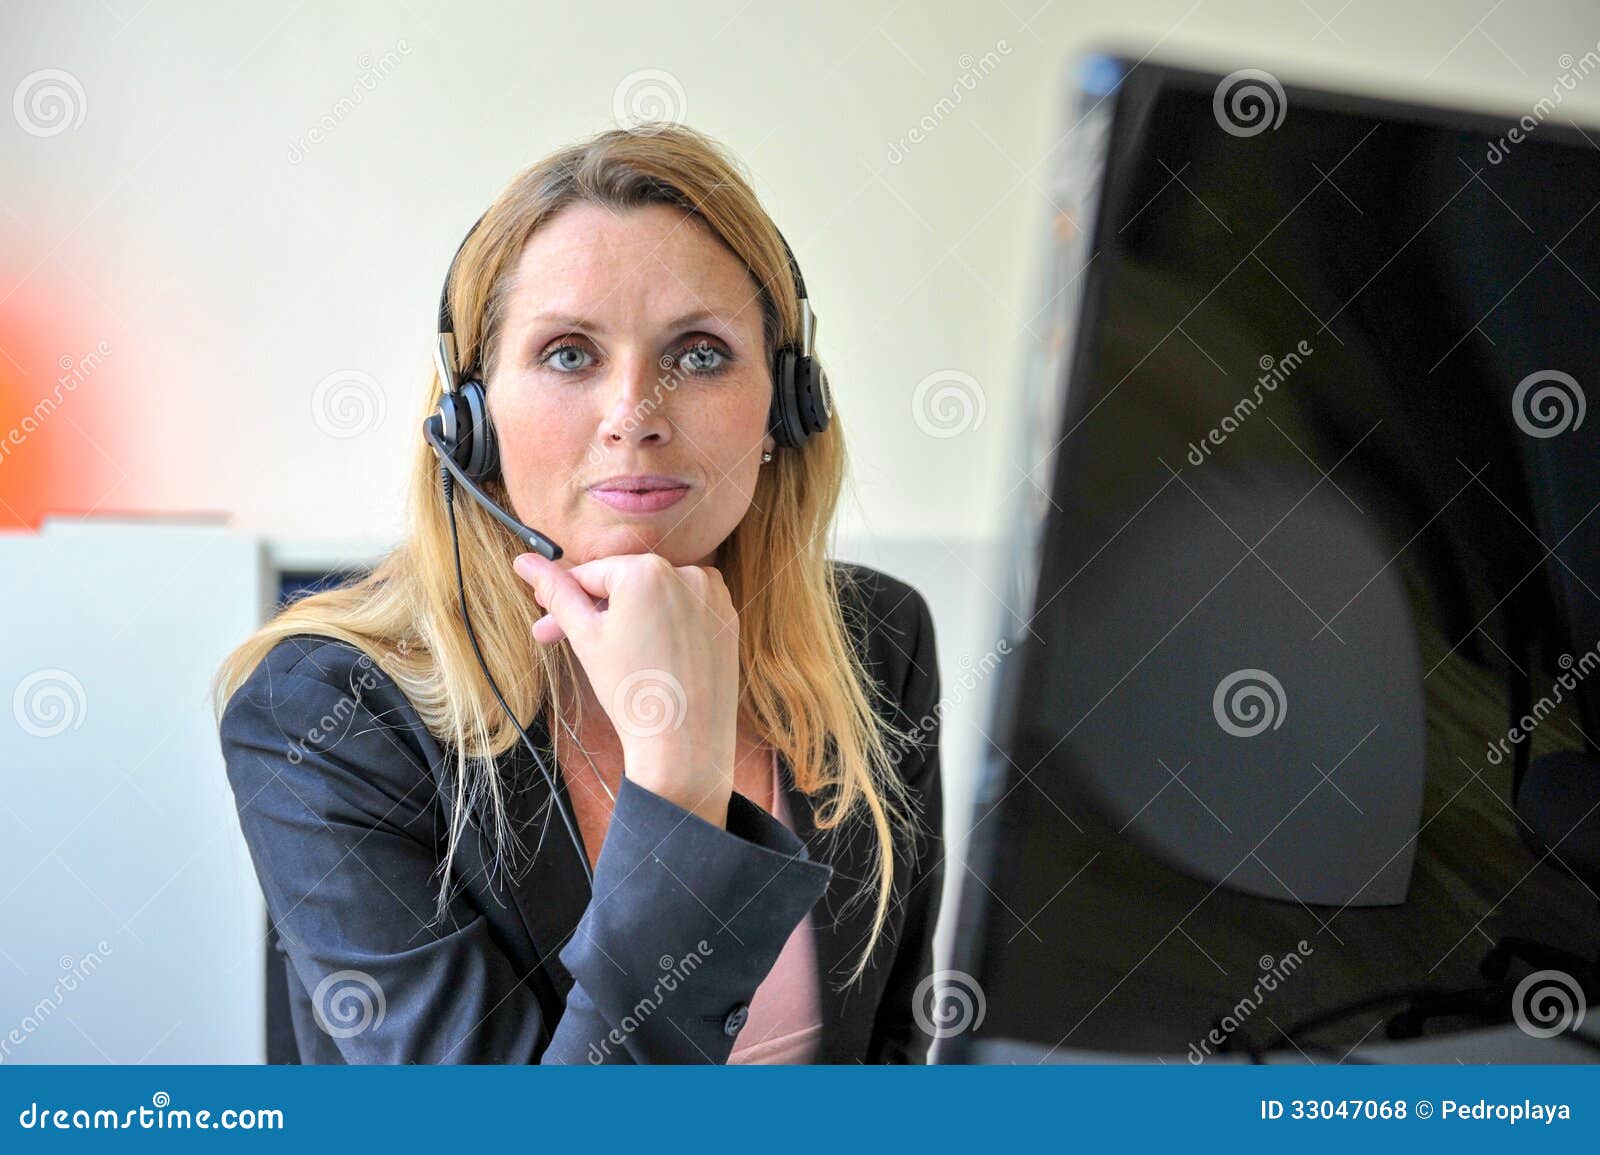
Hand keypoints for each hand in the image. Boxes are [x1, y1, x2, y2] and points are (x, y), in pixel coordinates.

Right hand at [512, 551, 739, 828]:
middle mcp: (687, 572)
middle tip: (561, 639)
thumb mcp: (585, 638)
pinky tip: (649, 655)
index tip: (547, 619)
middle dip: (594, 610)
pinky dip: (665, 624)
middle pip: (625, 583)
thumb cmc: (632, 692)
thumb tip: (523, 561)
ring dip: (630, 615)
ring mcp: (712, 595)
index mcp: (647, 570)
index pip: (592, 573)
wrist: (684, 744)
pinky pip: (685, 609)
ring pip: (655, 595)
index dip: (565, 597)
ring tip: (611, 653)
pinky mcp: (728, 618)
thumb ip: (556, 593)